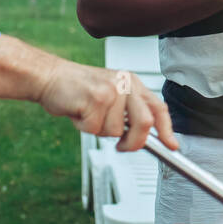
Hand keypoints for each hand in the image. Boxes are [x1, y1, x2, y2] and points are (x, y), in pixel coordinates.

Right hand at [37, 61, 178, 151]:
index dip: (166, 129)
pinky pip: (95, 129)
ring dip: (99, 130)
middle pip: (145, 122)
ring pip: (116, 130)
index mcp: (132, 82)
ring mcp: (111, 90)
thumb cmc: (78, 90)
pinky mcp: (95, 98)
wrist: (50, 77)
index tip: (172, 145)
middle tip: (122, 146)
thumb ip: (128, 112)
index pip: (158, 107)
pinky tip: (79, 113)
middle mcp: (125, 84)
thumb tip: (144, 138)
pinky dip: (84, 127)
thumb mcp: (111, 95)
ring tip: (88, 115)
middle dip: (134, 142)